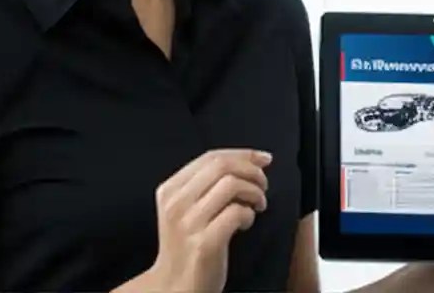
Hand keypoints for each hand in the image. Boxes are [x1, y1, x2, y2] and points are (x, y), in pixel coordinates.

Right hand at [146, 149, 272, 292]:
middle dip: (252, 171)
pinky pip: (237, 212)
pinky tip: (246, 224)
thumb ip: (207, 184)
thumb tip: (250, 160)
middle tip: (263, 185)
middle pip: (222, 166)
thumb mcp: (185, 209)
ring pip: (232, 185)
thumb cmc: (187, 247)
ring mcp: (189, 223)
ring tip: (257, 206)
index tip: (263, 158)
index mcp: (170, 190)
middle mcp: (176, 203)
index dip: (243, 154)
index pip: (210, 157)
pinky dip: (249, 214)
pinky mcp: (204, 243)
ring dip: (254, 192)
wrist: (174, 287)